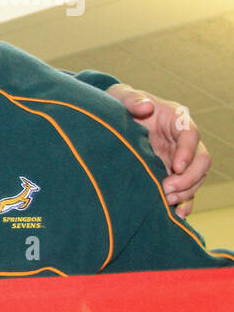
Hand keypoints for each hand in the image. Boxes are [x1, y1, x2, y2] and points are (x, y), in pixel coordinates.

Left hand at [106, 84, 208, 217]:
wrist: (110, 118)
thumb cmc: (117, 103)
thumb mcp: (121, 96)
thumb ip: (132, 99)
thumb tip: (146, 106)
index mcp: (175, 119)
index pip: (191, 134)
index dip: (188, 151)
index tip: (176, 166)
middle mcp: (182, 140)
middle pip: (201, 160)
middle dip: (189, 177)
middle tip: (168, 189)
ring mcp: (178, 157)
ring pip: (196, 177)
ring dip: (186, 192)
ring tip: (167, 201)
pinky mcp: (170, 173)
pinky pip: (185, 190)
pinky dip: (184, 202)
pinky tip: (177, 215)